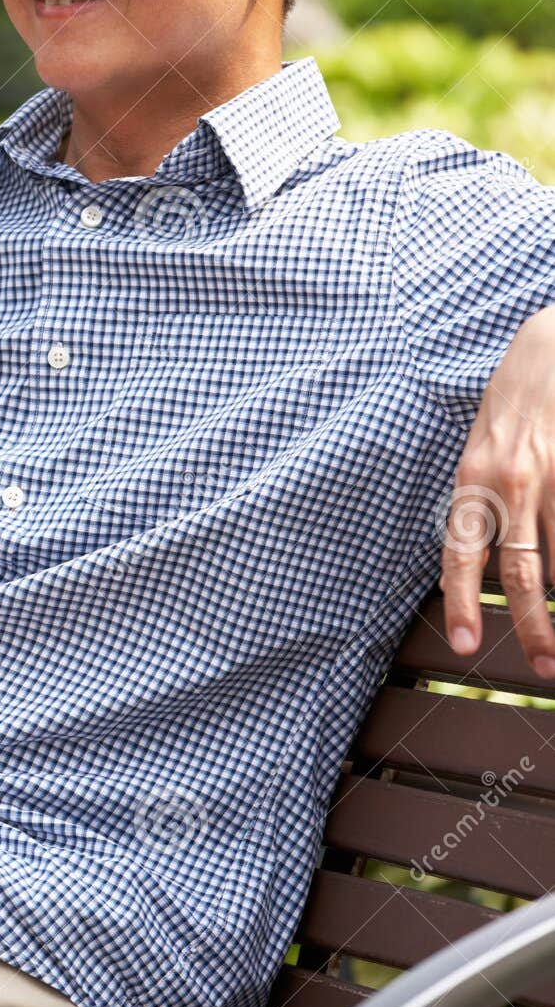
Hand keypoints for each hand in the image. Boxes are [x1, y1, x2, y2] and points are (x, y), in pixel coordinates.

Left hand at [441, 303, 554, 678]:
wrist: (552, 341)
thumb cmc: (515, 397)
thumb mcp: (482, 446)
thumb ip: (482, 499)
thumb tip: (492, 563)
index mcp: (472, 476)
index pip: (461, 551)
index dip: (462, 602)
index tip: (463, 644)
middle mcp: (510, 478)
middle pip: (523, 570)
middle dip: (533, 625)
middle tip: (544, 665)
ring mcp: (552, 474)